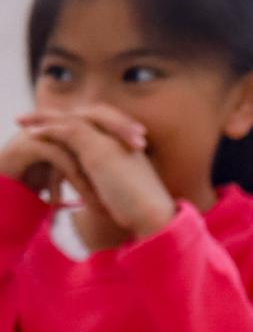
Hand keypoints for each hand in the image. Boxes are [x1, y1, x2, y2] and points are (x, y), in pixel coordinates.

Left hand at [14, 107, 172, 239]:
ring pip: (71, 120)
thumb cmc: (139, 210)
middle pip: (81, 117)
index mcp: (124, 145)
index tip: (49, 130)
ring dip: (43, 119)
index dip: (69, 125)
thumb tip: (88, 185)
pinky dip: (49, 130)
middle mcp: (118, 138)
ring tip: (22, 122)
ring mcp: (110, 140)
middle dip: (53, 116)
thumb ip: (105, 179)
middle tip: (29, 119)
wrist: (152, 214)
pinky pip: (68, 131)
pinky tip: (33, 134)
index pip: (93, 126)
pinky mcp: (99, 148)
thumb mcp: (118, 189)